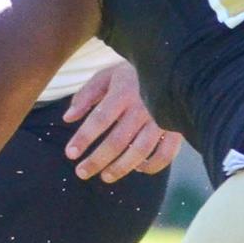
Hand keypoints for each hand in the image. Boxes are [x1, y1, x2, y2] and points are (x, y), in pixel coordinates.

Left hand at [63, 60, 182, 182]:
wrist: (173, 66)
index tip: (70, 153)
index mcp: (123, 92)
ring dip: (121, 168)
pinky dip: (152, 165)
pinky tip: (138, 168)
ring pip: (140, 151)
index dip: (84, 138)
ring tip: (105, 177)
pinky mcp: (177, 128)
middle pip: (118, 141)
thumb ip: (86, 96)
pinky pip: (166, 154)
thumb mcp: (106, 76)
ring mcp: (161, 120)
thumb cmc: (132, 73)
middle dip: (97, 160)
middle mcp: (143, 108)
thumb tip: (67, 118)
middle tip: (81, 172)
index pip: (100, 119)